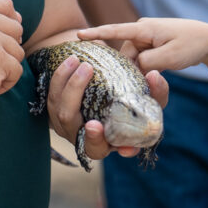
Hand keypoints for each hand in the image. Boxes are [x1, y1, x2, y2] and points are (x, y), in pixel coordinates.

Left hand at [45, 55, 169, 160]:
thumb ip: (155, 92)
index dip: (94, 139)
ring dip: (67, 82)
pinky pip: (52, 96)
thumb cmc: (136, 98)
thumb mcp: (149, 100)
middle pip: (69, 122)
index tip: (94, 126)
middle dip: (74, 96)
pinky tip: (70, 59)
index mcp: (107, 143)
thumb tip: (153, 76)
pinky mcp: (57, 110)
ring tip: (79, 59)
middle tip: (88, 69)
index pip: (97, 148)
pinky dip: (60, 76)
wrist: (108, 87)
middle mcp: (83, 139)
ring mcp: (68, 126)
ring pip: (60, 109)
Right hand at [78, 18, 207, 73]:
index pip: (114, 31)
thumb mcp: (169, 58)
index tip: (77, 36)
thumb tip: (134, 66)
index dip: (95, 34)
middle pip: (124, 53)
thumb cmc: (190, 45)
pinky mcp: (153, 44)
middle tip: (137, 85)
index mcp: (143, 29)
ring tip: (150, 80)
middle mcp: (142, 30)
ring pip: (133, 58)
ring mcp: (148, 37)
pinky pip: (141, 58)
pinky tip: (151, 76)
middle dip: (127, 69)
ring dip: (138, 70)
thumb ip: (147, 63)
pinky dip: (144, 68)